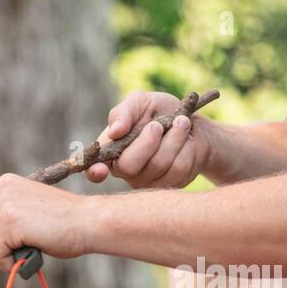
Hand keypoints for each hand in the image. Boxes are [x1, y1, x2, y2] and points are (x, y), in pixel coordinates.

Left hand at [0, 174, 87, 272]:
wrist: (87, 222)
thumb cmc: (64, 222)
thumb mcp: (28, 209)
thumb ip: (7, 213)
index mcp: (3, 183)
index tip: (10, 240)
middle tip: (21, 246)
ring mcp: (3, 204)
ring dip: (3, 256)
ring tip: (28, 248)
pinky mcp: (8, 221)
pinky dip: (9, 263)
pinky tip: (28, 254)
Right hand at [86, 91, 209, 188]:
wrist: (193, 123)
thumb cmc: (160, 111)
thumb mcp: (141, 102)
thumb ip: (124, 112)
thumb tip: (114, 131)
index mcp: (111, 151)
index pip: (93, 169)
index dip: (94, 172)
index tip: (100, 169)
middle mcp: (126, 171)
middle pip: (128, 167)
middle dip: (147, 142)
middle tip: (158, 124)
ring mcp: (149, 181)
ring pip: (158, 165)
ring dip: (174, 138)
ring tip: (182, 122)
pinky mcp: (171, 184)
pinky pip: (178, 169)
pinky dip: (186, 148)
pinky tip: (187, 140)